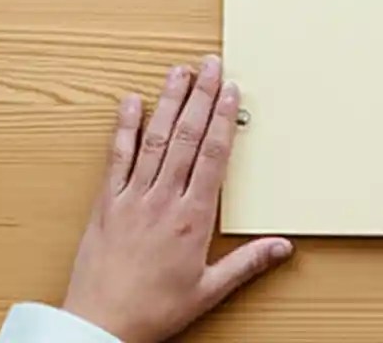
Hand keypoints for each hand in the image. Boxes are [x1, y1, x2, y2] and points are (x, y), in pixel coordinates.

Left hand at [61, 55, 292, 342]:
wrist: (100, 324)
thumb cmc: (153, 311)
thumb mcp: (209, 290)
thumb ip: (247, 263)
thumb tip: (282, 247)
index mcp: (192, 219)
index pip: (213, 157)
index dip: (224, 120)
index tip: (232, 92)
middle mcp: (163, 201)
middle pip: (186, 137)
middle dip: (202, 98)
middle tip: (211, 66)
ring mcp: (132, 198)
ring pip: (154, 139)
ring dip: (168, 102)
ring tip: (179, 73)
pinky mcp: (107, 203)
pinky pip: (117, 157)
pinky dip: (124, 127)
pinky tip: (131, 102)